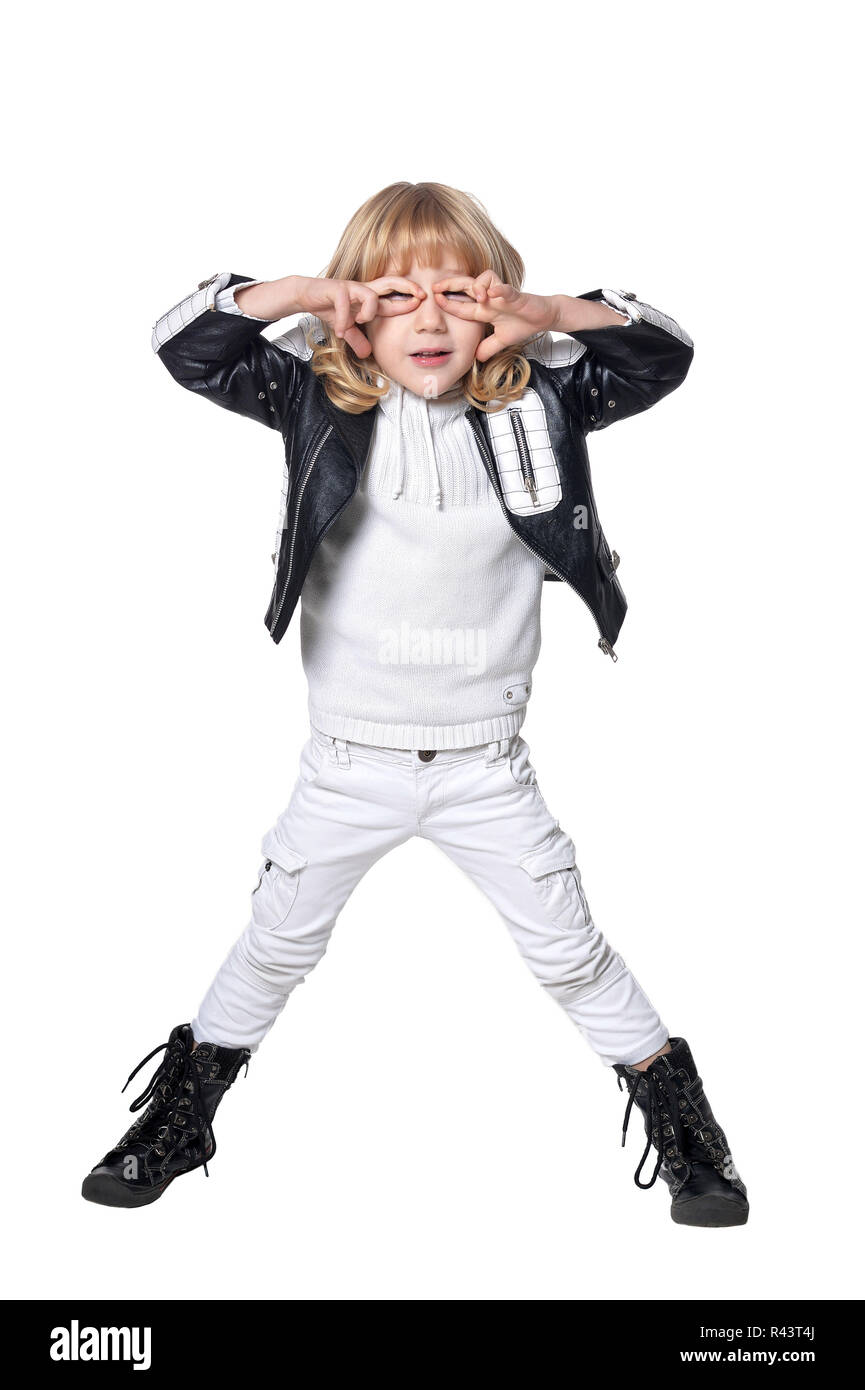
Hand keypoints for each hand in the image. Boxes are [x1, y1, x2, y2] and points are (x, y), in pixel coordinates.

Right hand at [292, 275, 426, 356]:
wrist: (305, 295)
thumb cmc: (328, 307)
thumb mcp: (346, 328)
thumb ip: (357, 340)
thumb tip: (366, 354)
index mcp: (368, 298)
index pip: (392, 297)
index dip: (407, 299)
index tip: (421, 302)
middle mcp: (363, 290)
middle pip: (390, 282)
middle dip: (406, 287)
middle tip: (419, 297)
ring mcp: (351, 288)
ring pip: (371, 296)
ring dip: (368, 313)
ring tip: (359, 323)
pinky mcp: (336, 289)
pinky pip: (345, 304)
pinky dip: (344, 320)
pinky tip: (340, 331)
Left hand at [430, 270, 556, 361]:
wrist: (543, 318)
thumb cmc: (523, 324)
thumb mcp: (502, 341)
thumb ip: (488, 348)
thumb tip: (476, 359)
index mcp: (485, 310)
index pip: (462, 305)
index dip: (448, 302)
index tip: (434, 300)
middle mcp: (489, 299)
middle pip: (467, 287)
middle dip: (451, 285)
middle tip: (436, 287)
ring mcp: (501, 295)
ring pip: (484, 280)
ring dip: (477, 286)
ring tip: (479, 297)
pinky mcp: (515, 295)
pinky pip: (505, 288)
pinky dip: (499, 289)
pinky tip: (492, 293)